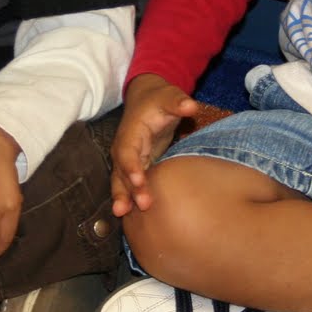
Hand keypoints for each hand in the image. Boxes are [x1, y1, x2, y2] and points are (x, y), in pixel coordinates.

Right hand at [110, 73, 198, 217]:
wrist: (147, 100)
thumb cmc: (159, 99)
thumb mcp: (169, 96)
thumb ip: (178, 101)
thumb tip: (189, 105)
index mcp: (130, 132)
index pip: (128, 151)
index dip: (132, 166)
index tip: (140, 180)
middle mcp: (124, 148)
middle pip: (122, 170)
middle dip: (128, 188)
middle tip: (140, 205)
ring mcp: (127, 159)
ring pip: (121, 180)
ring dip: (123, 197)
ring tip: (123, 215)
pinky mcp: (135, 166)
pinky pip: (129, 184)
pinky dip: (129, 197)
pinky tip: (132, 215)